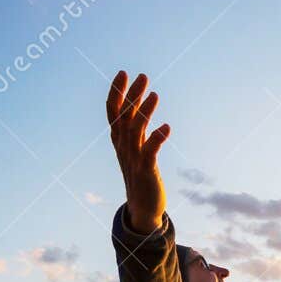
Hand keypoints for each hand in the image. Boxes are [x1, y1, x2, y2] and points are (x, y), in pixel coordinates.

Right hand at [107, 70, 169, 233]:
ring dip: (144, 112)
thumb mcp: (136, 150)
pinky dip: (157, 139)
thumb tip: (141, 108)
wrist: (143, 208)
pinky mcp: (146, 172)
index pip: (113, 112)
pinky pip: (150, 153)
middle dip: (132, 95)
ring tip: (155, 95)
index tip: (123, 73)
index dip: (116, 92)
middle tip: (143, 76)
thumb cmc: (141, 176)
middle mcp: (124, 147)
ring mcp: (134, 159)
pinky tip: (167, 127)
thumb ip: (137, 129)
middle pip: (124, 116)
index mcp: (120, 141)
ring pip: (136, 131)